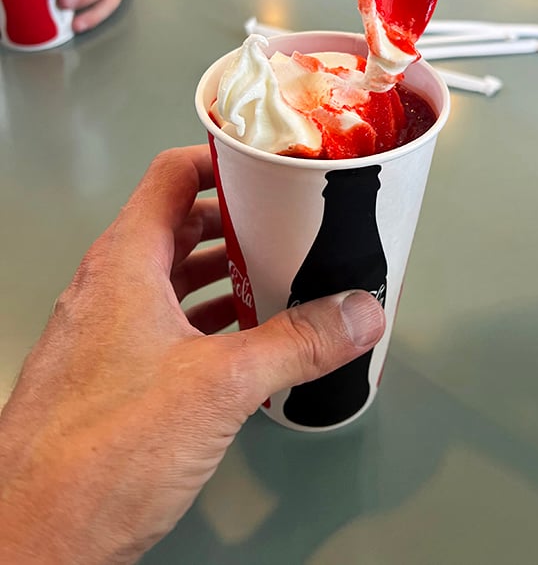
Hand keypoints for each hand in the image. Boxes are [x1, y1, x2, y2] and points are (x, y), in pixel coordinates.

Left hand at [0, 146, 384, 564]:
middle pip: (177, 225)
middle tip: (286, 225)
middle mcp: (109, 288)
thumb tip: (353, 314)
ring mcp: (106, 332)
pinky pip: (165, 324)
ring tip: (275, 279)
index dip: (219, 159)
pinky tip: (242, 342)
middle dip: (235, 222)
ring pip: (172, 278)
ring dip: (222, 274)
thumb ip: (296, 343)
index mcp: (125, 263)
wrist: (35, 539)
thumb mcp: (220, 385)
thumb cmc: (97, 452)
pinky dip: (206, 319)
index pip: (171, 175)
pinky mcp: (110, 375)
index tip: (266, 164)